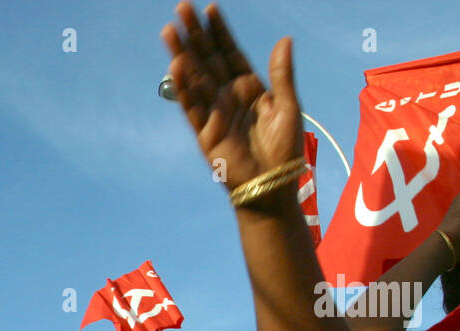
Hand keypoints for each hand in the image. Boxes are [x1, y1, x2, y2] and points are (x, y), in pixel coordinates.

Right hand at [162, 3, 302, 195]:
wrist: (272, 184)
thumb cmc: (284, 148)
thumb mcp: (288, 106)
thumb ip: (282, 74)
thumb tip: (284, 39)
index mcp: (249, 88)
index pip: (230, 53)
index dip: (220, 32)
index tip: (210, 8)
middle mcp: (228, 96)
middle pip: (208, 59)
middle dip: (196, 34)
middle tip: (182, 7)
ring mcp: (214, 113)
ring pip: (195, 78)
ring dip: (183, 54)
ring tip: (170, 30)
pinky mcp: (204, 132)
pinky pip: (191, 106)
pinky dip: (183, 87)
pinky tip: (176, 66)